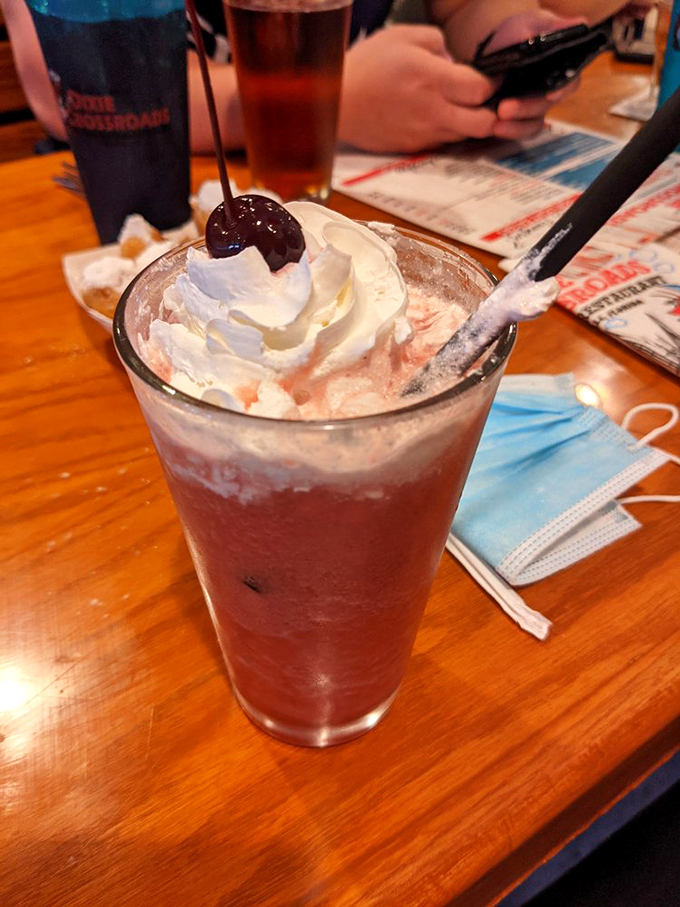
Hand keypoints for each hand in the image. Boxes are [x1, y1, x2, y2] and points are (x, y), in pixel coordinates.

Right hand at [338, 26, 499, 152]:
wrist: (336, 102)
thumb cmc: (366, 65)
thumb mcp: (402, 35)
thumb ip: (437, 42)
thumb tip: (453, 61)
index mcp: (431, 79)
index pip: (481, 89)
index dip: (493, 83)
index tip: (490, 77)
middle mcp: (432, 111)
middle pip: (483, 123)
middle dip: (492, 112)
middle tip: (485, 100)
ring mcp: (422, 133)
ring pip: (465, 135)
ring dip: (469, 123)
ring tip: (459, 107)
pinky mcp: (412, 147)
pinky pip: (442, 142)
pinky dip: (447, 131)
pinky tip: (437, 117)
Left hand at [480, 11, 585, 141]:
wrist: (493, 49)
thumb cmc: (518, 32)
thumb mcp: (531, 23)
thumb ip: (551, 26)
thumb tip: (579, 23)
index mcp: (562, 66)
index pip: (570, 80)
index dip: (562, 88)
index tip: (550, 94)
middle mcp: (552, 89)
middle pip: (547, 105)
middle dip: (527, 107)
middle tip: (505, 108)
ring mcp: (535, 106)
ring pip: (534, 121)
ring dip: (517, 124)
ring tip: (498, 118)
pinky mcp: (519, 118)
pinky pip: (520, 130)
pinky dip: (509, 131)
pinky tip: (496, 127)